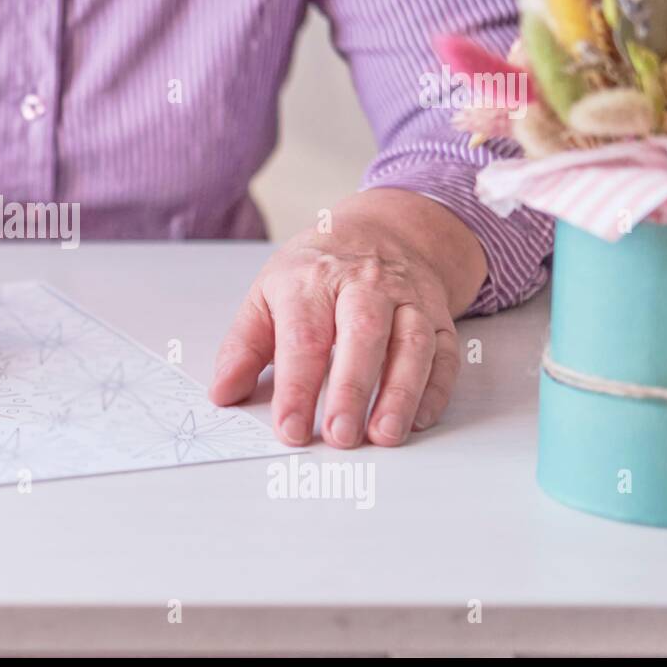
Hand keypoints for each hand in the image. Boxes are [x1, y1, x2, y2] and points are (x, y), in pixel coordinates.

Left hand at [208, 189, 485, 447]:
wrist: (382, 230)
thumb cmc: (316, 271)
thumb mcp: (267, 294)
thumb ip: (243, 346)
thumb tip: (223, 392)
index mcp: (311, 281)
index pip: (303, 337)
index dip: (297, 387)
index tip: (290, 429)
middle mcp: (364, 286)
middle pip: (362, 335)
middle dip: (351, 389)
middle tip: (340, 436)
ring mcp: (406, 299)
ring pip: (411, 344)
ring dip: (400, 393)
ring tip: (383, 436)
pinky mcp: (438, 317)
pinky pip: (444, 353)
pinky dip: (435, 389)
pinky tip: (418, 421)